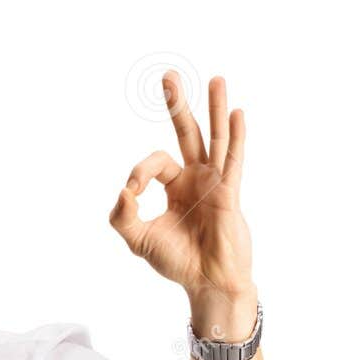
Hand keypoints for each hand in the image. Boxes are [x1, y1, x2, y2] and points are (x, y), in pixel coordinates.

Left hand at [110, 73, 255, 338]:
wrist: (207, 282)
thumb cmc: (177, 262)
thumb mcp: (139, 240)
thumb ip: (123, 216)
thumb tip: (122, 190)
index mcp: (176, 186)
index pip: (155, 163)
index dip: (140, 172)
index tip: (132, 192)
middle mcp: (197, 179)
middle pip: (187, 134)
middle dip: (178, 106)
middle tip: (168, 76)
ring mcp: (215, 183)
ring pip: (215, 139)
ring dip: (215, 109)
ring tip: (216, 79)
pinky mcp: (229, 193)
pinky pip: (233, 160)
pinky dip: (235, 137)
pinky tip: (237, 114)